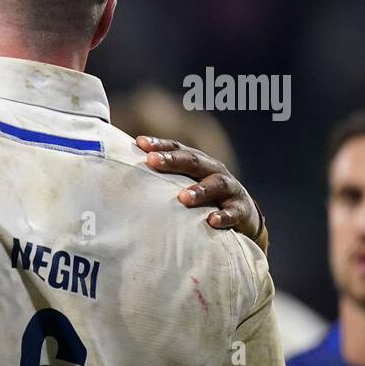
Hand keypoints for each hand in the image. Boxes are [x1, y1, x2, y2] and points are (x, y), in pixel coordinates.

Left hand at [136, 136, 267, 252]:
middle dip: (173, 160)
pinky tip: (212, 221)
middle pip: (194, 161)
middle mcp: (214, 170)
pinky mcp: (241, 209)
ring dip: (200, 190)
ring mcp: (230, 189)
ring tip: (184, 197)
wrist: (243, 215)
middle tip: (153, 161)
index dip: (160, 145)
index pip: (177, 149)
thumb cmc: (203, 198)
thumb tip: (122, 174)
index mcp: (197, 163)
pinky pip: (233, 212)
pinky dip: (224, 216)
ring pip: (216, 184)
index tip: (140, 144)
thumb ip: (162, 180)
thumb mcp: (184, 185)